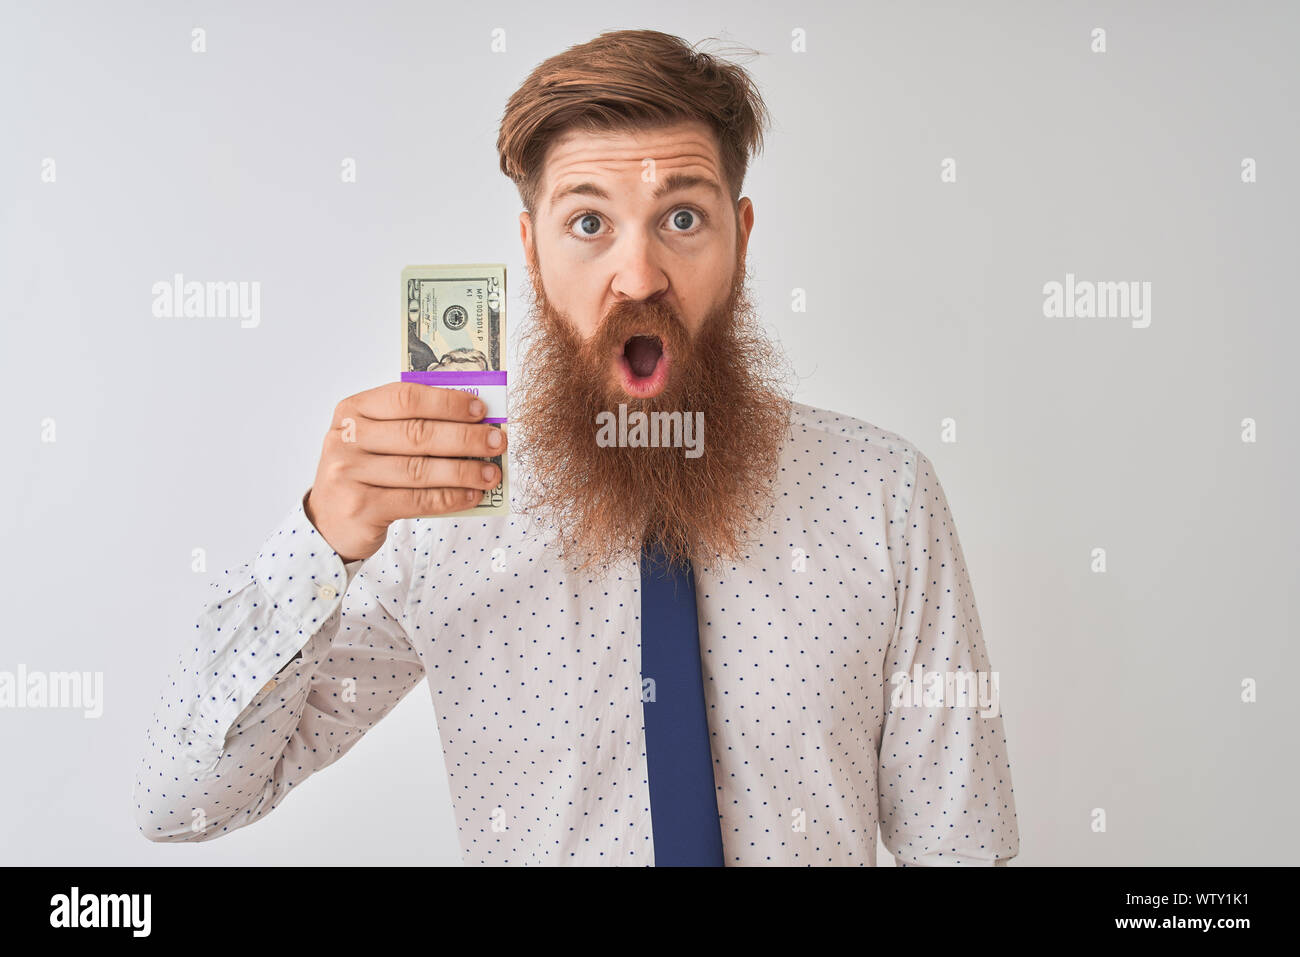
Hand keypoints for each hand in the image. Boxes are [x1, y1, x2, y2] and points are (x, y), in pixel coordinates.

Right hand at [304, 381, 505, 560]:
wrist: (328, 522)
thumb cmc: (363, 472)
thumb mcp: (375, 440)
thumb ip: (410, 425)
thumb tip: (472, 421)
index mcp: (352, 411)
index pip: (405, 398)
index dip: (447, 402)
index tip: (480, 409)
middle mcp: (347, 439)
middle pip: (418, 434)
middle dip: (466, 437)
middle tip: (497, 441)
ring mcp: (350, 474)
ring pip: (421, 469)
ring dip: (465, 471)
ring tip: (491, 473)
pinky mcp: (361, 507)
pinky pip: (417, 500)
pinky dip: (451, 497)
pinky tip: (472, 495)